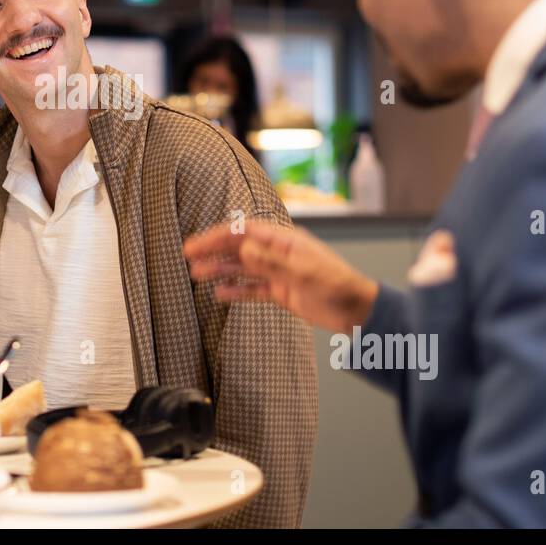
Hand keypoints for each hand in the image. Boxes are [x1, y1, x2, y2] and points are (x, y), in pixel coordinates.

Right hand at [183, 219, 379, 332]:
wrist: (357, 312)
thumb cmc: (338, 288)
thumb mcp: (303, 273)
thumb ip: (271, 261)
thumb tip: (243, 247)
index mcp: (284, 241)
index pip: (243, 231)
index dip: (217, 236)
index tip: (196, 244)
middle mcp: (279, 254)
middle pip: (239, 247)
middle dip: (213, 251)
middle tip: (188, 257)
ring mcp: (279, 273)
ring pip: (243, 268)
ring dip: (220, 270)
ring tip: (196, 275)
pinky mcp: (282, 292)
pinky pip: (253, 289)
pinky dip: (236, 291)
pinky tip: (219, 294)